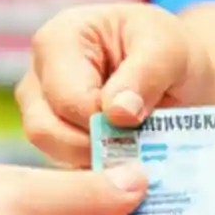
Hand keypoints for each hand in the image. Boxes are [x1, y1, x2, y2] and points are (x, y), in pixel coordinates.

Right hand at [18, 3, 214, 166]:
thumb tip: (119, 114)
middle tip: (139, 147)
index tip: (140, 122)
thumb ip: (144, 77)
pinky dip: (97, 173)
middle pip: (46, 129)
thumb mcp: (168, 51)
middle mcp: (38, 76)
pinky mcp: (53, 138)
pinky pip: (64, 167)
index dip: (104, 122)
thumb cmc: (167, 51)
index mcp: (58, 41)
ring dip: (98, 162)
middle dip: (96, 146)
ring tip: (137, 152)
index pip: (67, 99)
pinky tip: (127, 165)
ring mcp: (40, 109)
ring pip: (52, 153)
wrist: (177, 70)